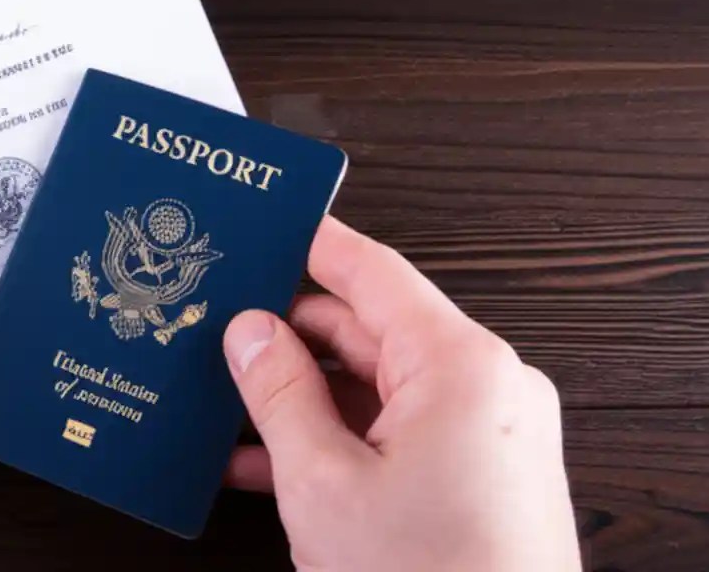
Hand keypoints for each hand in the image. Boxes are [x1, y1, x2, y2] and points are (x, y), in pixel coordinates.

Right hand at [223, 218, 579, 571]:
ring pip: (378, 384)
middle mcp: (487, 389)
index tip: (267, 225)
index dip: (312, 244)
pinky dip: (338, 437)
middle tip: (221, 328)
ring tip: (229, 398)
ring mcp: (486, 435)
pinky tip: (267, 457)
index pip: (374, 272)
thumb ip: (280, 394)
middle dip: (291, 331)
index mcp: (460, 367)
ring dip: (305, 394)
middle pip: (372, 328)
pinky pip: (398, 431)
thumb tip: (250, 331)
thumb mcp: (324, 483)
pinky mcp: (479, 476)